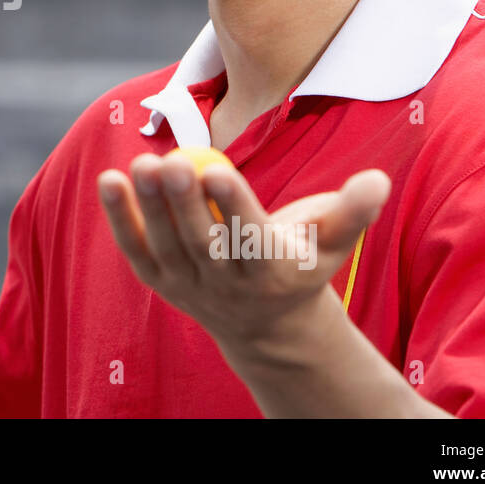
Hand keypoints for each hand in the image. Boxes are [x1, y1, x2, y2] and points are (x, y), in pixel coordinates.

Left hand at [97, 152, 389, 349]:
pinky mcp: (161, 282)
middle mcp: (228, 285)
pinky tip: (108, 180)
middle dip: (185, 201)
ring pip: (166, 245)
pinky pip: (137, 250)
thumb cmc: (302, 263)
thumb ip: (354, 209)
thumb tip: (376, 179)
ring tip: (140, 163)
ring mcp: (189, 286)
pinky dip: (119, 218)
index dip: (235, 204)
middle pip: (202, 242)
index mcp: (273, 271)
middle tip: (172, 159)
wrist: (268, 323)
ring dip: (149, 207)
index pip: (251, 236)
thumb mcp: (334, 240)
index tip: (219, 169)